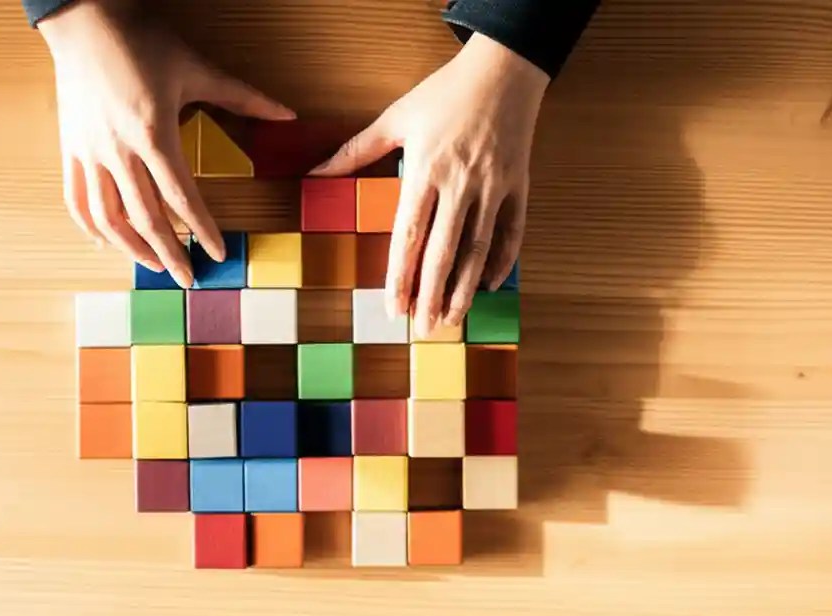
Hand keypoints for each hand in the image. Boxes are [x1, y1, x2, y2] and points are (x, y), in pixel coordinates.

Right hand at [39, 0, 294, 285]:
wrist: (84, 20)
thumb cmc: (142, 42)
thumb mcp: (197, 69)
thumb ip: (244, 97)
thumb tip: (287, 114)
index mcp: (153, 132)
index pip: (181, 195)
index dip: (203, 228)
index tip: (218, 253)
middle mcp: (118, 149)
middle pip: (145, 217)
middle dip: (170, 252)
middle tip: (188, 277)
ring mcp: (89, 152)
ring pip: (108, 216)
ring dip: (131, 247)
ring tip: (154, 264)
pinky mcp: (69, 148)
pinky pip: (76, 199)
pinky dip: (90, 226)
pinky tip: (105, 243)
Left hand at [310, 34, 547, 336]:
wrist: (504, 70)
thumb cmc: (445, 93)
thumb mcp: (395, 118)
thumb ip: (355, 151)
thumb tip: (314, 174)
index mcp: (426, 170)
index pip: (410, 235)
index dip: (401, 276)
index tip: (393, 308)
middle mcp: (460, 185)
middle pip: (444, 252)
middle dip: (431, 295)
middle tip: (421, 329)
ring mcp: (492, 187)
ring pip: (478, 249)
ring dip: (465, 288)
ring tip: (452, 319)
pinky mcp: (518, 186)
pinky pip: (512, 231)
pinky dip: (503, 260)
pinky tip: (489, 285)